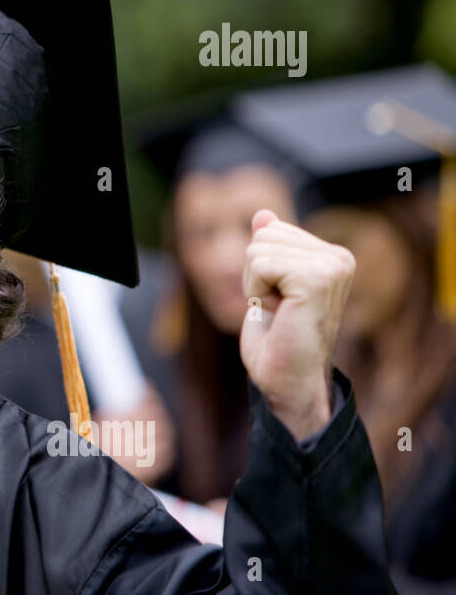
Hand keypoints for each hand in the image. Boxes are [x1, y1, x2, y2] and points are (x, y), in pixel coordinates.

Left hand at [239, 209, 353, 440]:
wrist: (288, 380)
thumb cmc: (278, 339)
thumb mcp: (267, 285)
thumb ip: (270, 248)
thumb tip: (263, 214)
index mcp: (331, 255)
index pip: (271, 231)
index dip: (259, 268)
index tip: (278, 300)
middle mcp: (339, 257)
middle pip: (263, 236)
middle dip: (254, 274)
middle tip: (277, 308)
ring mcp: (332, 266)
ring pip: (258, 249)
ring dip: (255, 285)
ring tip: (279, 312)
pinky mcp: (318, 278)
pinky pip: (259, 264)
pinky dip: (257, 291)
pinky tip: (279, 313)